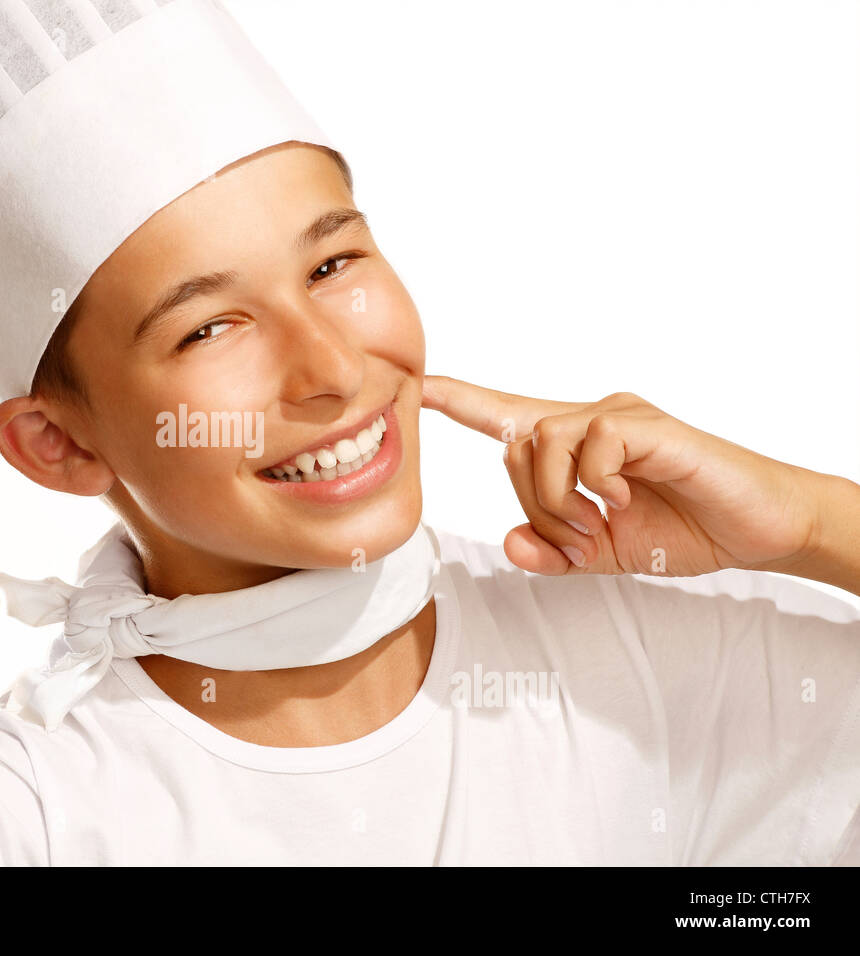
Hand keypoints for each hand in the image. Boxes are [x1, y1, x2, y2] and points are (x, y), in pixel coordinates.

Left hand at [420, 376, 826, 577]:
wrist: (757, 530)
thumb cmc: (684, 527)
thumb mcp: (605, 554)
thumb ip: (554, 552)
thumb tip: (511, 544)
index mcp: (578, 446)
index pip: (509, 416)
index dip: (465, 401)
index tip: (423, 388)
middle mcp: (593, 419)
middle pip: (515, 445)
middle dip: (533, 504)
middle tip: (577, 539)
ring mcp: (621, 417)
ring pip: (543, 441)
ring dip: (558, 499)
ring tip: (598, 525)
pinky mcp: (649, 426)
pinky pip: (591, 443)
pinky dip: (595, 483)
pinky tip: (625, 500)